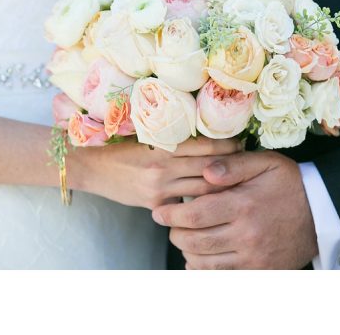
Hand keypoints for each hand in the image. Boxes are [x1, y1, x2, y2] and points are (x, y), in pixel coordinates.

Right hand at [73, 136, 242, 209]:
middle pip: (210, 169)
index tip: (242, 141)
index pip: (207, 146)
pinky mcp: (156, 205)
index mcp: (164, 145)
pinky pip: (186, 204)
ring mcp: (160, 189)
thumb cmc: (123, 144)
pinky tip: (216, 198)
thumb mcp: (149, 134)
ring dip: (222, 185)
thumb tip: (211, 133)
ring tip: (239, 179)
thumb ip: (176, 137)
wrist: (91, 166)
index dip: (229, 145)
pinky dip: (202, 201)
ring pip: (202, 189)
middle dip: (232, 166)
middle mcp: (163, 168)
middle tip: (248, 161)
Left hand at [152, 150, 318, 268]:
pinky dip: (203, 268)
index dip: (171, 214)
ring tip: (183, 237)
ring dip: (186, 250)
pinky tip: (200, 256)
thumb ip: (234, 165)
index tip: (159, 211)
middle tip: (170, 222)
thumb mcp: (266, 163)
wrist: (321, 212)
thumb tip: (204, 171)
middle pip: (193, 241)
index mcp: (244, 204)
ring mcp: (252, 256)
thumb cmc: (290, 183)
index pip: (194, 214)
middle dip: (175, 232)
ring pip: (203, 262)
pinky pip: (220, 276)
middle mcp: (246, 234)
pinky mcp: (258, 270)